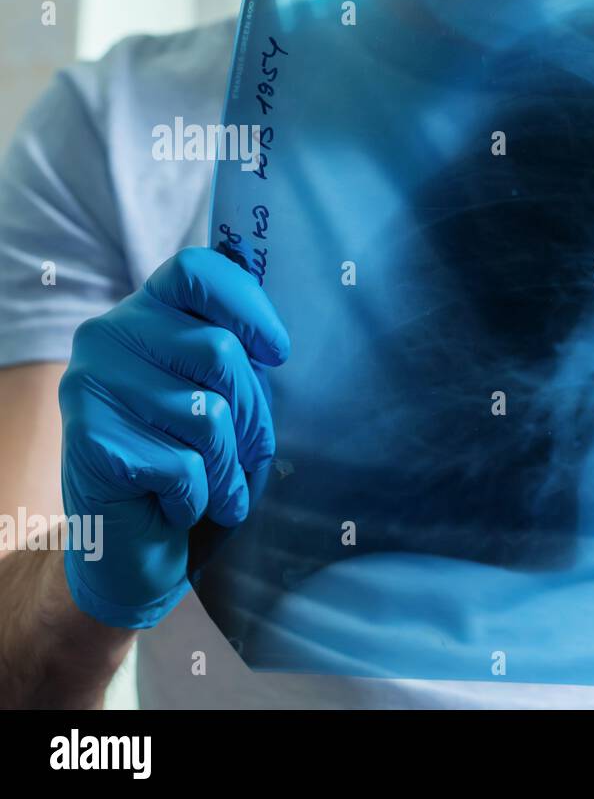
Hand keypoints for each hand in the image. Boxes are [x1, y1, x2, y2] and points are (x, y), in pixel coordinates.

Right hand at [59, 247, 288, 627]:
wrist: (127, 545)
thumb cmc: (185, 461)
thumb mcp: (215, 399)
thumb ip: (235, 363)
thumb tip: (273, 347)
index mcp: (142, 313)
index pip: (196, 272)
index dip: (249, 307)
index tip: (277, 353)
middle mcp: (106, 337)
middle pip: (219, 352)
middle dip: (253, 414)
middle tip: (251, 454)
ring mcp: (91, 387)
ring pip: (208, 415)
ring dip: (228, 465)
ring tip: (216, 485)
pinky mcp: (90, 442)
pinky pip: (184, 466)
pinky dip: (199, 496)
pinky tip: (178, 506)